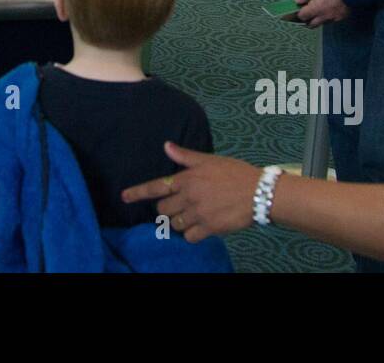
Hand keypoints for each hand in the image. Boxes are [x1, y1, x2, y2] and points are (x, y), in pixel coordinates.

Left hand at [121, 143, 260, 242]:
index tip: (124, 197)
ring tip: (190, 216)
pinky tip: (199, 227)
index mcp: (187, 179)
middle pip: (163, 209)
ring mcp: (198, 214)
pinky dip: (191, 234)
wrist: (259, 192)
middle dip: (166, 209)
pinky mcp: (209, 228)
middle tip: (178, 206)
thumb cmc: (235, 172)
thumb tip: (166, 146)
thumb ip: (185, 156)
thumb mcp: (209, 160)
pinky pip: (189, 237)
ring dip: (178, 222)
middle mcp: (189, 197)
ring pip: (174, 224)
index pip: (156, 187)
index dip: (137, 193)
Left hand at [295, 0, 349, 27]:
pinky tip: (328, 11)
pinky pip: (330, 22)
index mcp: (315, 8)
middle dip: (307, 20)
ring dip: (316, 20)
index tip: (300, 9)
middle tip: (307, 13)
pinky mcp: (339, 19)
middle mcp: (322, 16)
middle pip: (310, 25)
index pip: (302, 16)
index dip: (299, 13)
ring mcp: (332, 19)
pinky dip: (327, 19)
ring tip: (318, 12)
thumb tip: (298, 0)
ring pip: (320, 24)